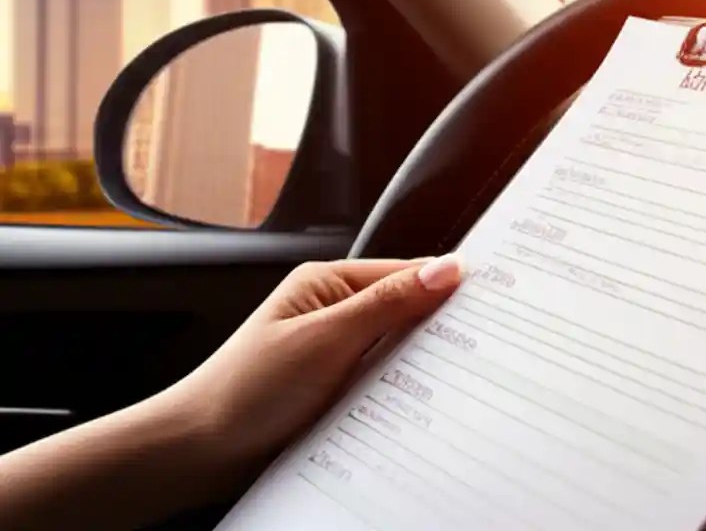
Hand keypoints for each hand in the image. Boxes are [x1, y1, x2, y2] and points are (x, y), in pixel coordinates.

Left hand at [0, 256, 460, 529]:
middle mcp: (334, 313)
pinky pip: (384, 384)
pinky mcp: (336, 390)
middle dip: (440, 330)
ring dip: (420, 366)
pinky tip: (419, 407)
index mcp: (328, 284)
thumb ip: (387, 304)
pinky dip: (402, 393)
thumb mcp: (324, 339)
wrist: (196, 453)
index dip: (448, 288)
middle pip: (407, 312)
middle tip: (483, 347)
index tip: (493, 302)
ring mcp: (335, 353)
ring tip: (454, 381)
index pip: (406, 274)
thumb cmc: (244, 391)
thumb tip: (445, 270)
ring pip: (399, 351)